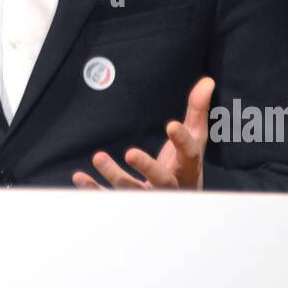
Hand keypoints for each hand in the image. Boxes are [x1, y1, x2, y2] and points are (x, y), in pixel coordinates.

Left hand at [72, 76, 214, 189]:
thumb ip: (197, 111)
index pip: (190, 156)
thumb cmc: (184, 165)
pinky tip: (79, 177)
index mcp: (188, 170)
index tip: (171, 125)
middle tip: (130, 152)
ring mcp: (149, 199)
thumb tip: (207, 81)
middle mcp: (171, 188)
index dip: (182, 142)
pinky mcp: (129, 206)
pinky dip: (94, 190)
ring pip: (133, 191)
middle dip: (147, 167)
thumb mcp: (194, 139)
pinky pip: (110, 199)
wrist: (177, 202)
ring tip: (99, 157)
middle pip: (162, 181)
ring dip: (114, 175)